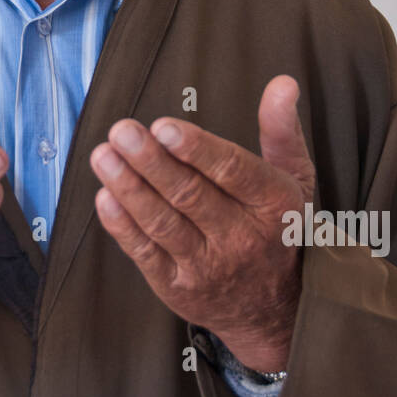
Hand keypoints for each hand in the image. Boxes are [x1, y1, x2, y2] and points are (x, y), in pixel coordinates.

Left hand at [89, 75, 314, 373]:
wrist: (274, 311)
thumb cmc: (278, 230)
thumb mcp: (293, 179)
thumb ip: (281, 131)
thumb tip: (283, 84)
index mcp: (273, 205)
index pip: (233, 172)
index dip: (196, 150)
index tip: (164, 127)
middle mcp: (242, 237)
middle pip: (190, 195)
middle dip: (151, 161)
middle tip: (122, 131)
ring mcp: (208, 266)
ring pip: (163, 223)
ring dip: (129, 188)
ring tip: (103, 156)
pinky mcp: (178, 288)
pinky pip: (145, 253)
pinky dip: (122, 226)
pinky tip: (105, 197)